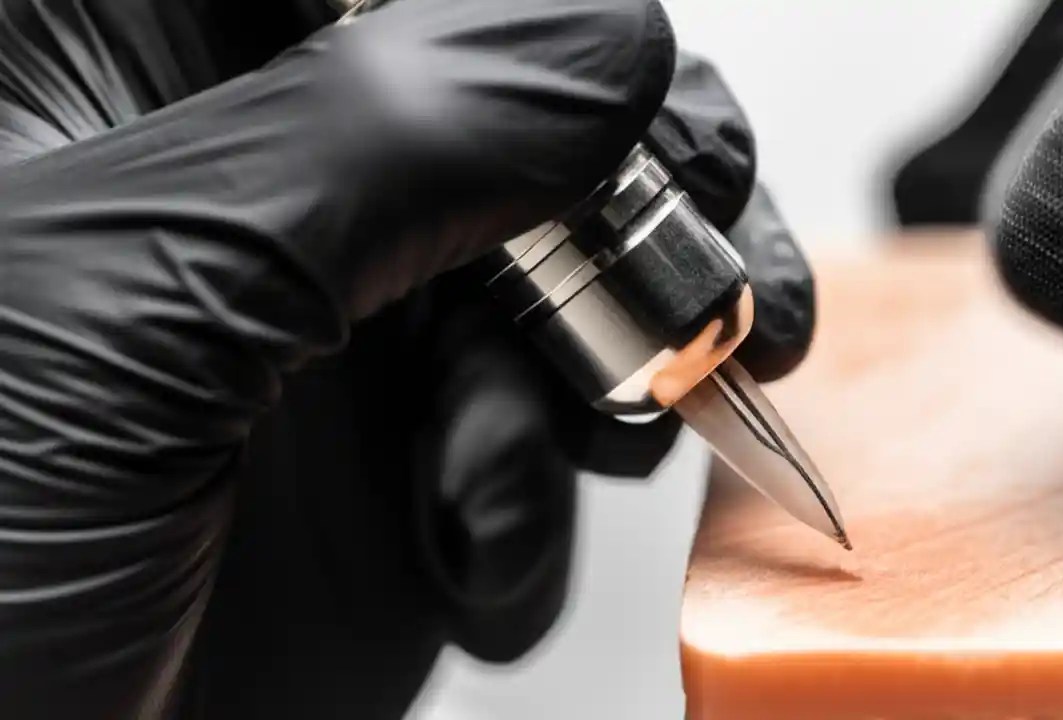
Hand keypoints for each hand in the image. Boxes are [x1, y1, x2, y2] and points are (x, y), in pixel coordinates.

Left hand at [0, 2, 815, 717]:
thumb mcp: (140, 313)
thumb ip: (383, 138)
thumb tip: (606, 38)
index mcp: (126, 88)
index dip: (489, 15)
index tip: (581, 91)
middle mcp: (257, 192)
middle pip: (507, 87)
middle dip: (619, 165)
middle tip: (665, 232)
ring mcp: (345, 328)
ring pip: (567, 248)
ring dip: (620, 333)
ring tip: (606, 414)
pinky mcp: (409, 459)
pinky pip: (551, 416)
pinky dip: (550, 488)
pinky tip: (472, 545)